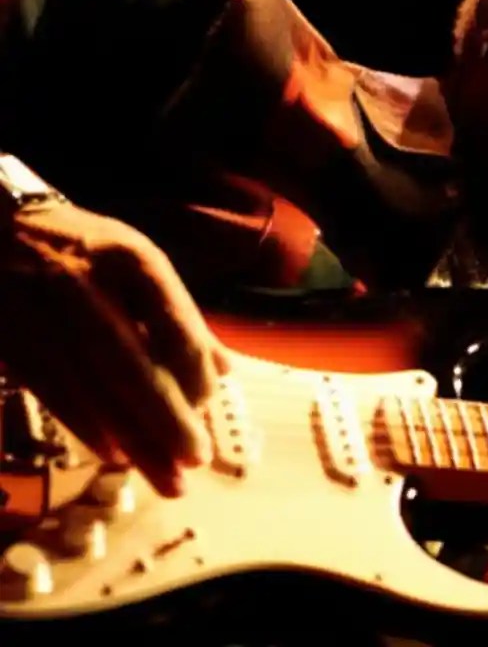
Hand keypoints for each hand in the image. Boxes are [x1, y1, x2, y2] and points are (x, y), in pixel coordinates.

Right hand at [0, 201, 229, 496]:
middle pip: (131, 364)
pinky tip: (116, 454)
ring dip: (132, 437)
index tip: (209, 405)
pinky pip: (52, 391)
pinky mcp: (10, 338)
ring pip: (91, 388)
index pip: (172, 322)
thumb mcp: (137, 264)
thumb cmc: (85, 251)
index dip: (193, 369)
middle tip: (196, 458)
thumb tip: (227, 370)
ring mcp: (40, 313)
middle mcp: (85, 285)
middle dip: (166, 418)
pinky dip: (87, 426)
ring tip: (166, 476)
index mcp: (130, 261)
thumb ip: (180, 317)